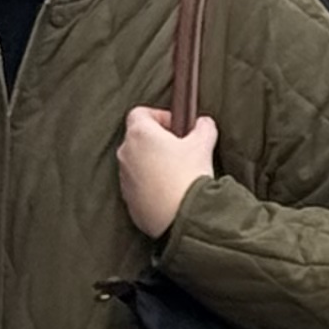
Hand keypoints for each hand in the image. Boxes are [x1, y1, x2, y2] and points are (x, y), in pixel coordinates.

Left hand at [121, 107, 218, 239]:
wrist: (182, 216)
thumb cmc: (189, 176)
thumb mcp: (204, 143)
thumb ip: (203, 127)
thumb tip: (202, 124)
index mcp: (140, 134)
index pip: (140, 113)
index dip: (160, 116)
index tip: (177, 126)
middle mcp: (126, 153)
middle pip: (138, 138)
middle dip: (157, 140)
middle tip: (180, 148)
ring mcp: (124, 177)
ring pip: (137, 162)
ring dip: (153, 162)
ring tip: (177, 172)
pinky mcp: (127, 198)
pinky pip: (138, 184)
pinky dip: (151, 183)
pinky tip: (171, 190)